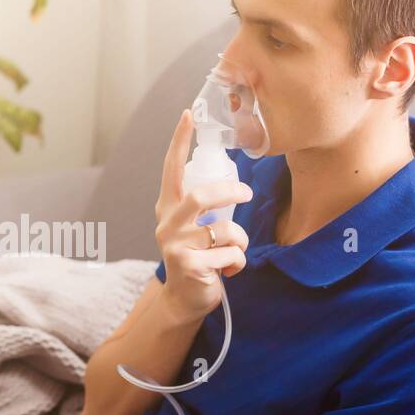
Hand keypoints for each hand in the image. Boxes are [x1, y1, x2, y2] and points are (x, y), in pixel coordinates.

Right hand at [154, 108, 252, 321]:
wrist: (184, 299)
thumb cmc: (196, 257)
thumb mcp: (193, 228)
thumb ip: (203, 207)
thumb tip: (235, 184)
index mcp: (168, 208)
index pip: (171, 169)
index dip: (179, 141)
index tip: (188, 114)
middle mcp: (167, 223)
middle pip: (201, 197)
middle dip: (230, 193)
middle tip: (248, 194)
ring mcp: (175, 246)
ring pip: (224, 231)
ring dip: (240, 240)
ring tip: (236, 250)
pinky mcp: (189, 266)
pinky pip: (230, 255)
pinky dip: (238, 262)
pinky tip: (229, 271)